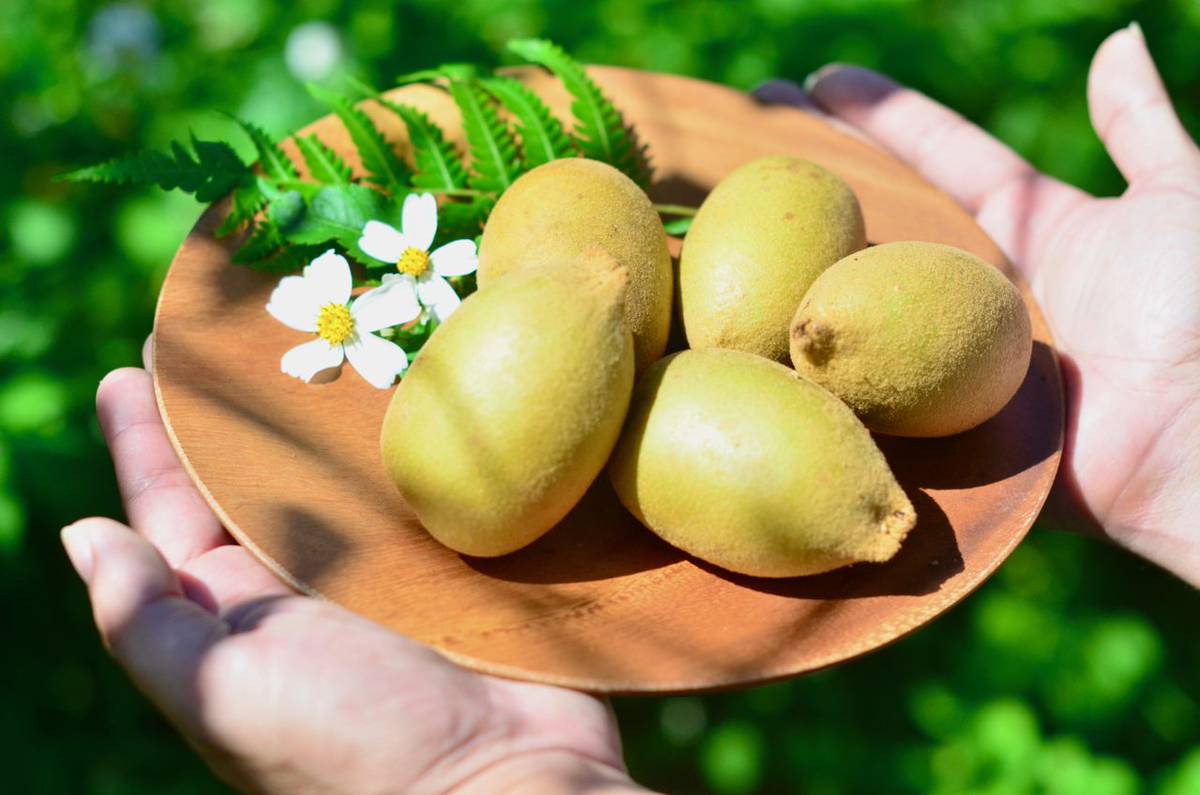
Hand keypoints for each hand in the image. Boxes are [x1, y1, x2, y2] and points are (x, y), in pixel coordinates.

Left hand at [62, 347, 648, 793]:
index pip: (175, 510)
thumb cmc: (357, 746)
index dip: (147, 439)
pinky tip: (412, 373)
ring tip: (313, 323)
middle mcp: (312, 583)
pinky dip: (415, 428)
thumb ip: (150, 627)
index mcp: (244, 616)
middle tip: (223, 322)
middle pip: (260, 473)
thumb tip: (82, 536)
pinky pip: (429, 473)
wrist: (507, 785)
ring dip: (326, 402)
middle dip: (237, 404)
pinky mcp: (464, 551)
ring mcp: (392, 563)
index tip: (131, 364)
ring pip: (344, 465)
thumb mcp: (227, 697)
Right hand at [757, 24, 1199, 585]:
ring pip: (857, 314)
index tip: (813, 83)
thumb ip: (1140, 129)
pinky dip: (808, 380)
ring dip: (789, 285)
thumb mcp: (1180, 198)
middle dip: (811, 191)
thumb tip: (1118, 39)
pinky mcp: (937, 429)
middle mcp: (975, 295)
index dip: (877, 119)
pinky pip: (862, 398)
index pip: (936, 159)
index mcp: (1028, 234)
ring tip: (714, 242)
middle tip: (735, 149)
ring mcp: (949, 363)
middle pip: (879, 230)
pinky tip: (741, 353)